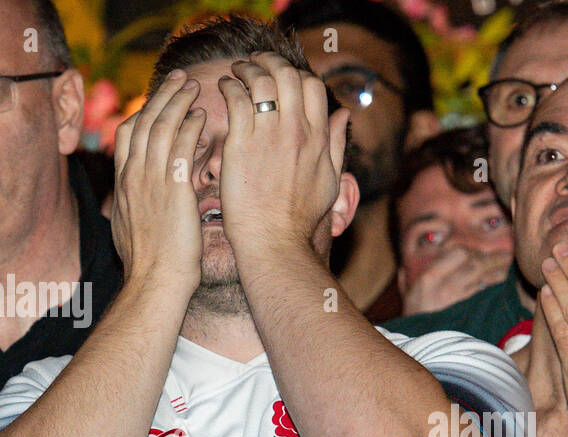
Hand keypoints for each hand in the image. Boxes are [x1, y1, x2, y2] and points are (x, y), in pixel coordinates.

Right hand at [110, 70, 205, 291]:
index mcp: (125, 186)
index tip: (160, 100)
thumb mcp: (140, 230)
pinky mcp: (172, 191)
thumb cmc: (154, 268)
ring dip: (177, 103)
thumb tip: (155, 201)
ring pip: (160, 128)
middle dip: (161, 97)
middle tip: (178, 78)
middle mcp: (134, 178)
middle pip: (143, 123)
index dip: (145, 113)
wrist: (154, 285)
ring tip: (192, 86)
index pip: (129, 136)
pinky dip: (189, 128)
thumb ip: (146, 207)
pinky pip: (179, 148)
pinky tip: (201, 116)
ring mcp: (150, 183)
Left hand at [218, 52, 349, 259]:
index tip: (281, 77)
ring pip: (260, 80)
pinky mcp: (241, 144)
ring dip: (246, 69)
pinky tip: (224, 89)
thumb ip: (335, 144)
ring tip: (236, 73)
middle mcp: (296, 131)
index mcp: (317, 139)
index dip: (296, 74)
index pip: (312, 86)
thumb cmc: (300, 219)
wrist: (275, 242)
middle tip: (255, 63)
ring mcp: (268, 136)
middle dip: (269, 62)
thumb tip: (343, 114)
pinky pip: (235, 98)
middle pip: (287, 75)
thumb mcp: (329, 180)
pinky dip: (229, 86)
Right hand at [401, 246, 511, 314]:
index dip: (471, 251)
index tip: (478, 253)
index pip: (458, 254)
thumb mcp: (405, 297)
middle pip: (476, 265)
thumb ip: (406, 281)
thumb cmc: (411, 320)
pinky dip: (495, 285)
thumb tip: (404, 269)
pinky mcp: (468, 314)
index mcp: (429, 278)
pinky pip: (485, 295)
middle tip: (507, 254)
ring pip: (484, 280)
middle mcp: (445, 288)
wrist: (416, 343)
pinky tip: (503, 281)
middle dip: (493, 258)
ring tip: (509, 264)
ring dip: (499, 270)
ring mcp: (458, 302)